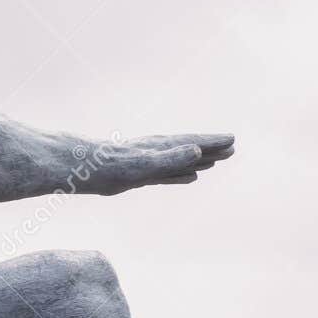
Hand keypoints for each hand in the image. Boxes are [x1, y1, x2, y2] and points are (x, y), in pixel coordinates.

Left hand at [101, 132, 234, 190]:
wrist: (85, 170)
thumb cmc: (112, 168)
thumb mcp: (144, 165)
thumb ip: (170, 159)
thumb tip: (197, 150)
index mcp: (161, 149)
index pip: (193, 143)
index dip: (213, 143)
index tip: (231, 140)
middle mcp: (158, 153)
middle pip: (191, 149)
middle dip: (212, 149)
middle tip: (232, 148)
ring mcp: (150, 162)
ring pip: (182, 160)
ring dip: (200, 159)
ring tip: (216, 159)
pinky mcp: (141, 174)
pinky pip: (171, 173)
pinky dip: (184, 173)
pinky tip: (191, 176)